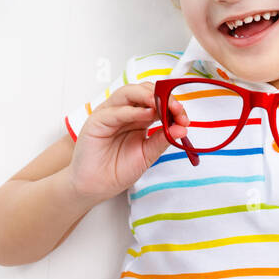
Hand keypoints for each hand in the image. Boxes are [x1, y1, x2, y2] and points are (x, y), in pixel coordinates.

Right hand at [67, 82, 189, 202]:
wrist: (95, 187)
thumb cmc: (117, 170)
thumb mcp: (147, 155)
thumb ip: (162, 140)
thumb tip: (181, 128)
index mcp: (138, 118)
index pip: (157, 101)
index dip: (172, 105)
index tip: (183, 117)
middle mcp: (124, 112)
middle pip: (144, 91)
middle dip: (163, 97)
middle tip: (176, 109)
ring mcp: (110, 114)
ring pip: (128, 93)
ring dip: (147, 96)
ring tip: (161, 105)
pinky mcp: (97, 121)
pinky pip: (115, 111)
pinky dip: (132, 111)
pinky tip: (145, 115)